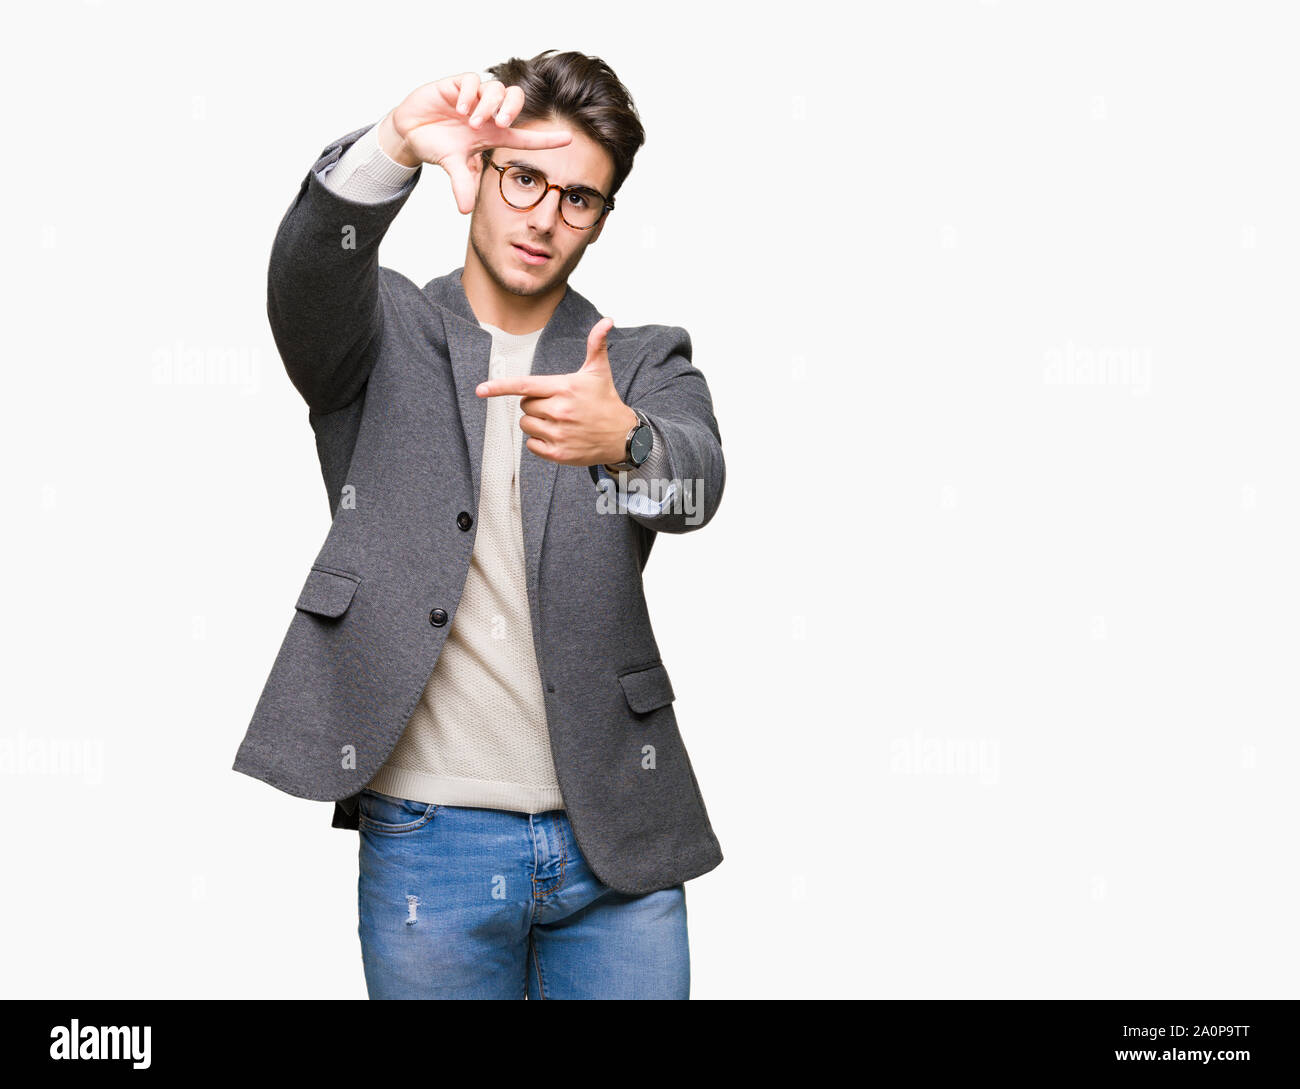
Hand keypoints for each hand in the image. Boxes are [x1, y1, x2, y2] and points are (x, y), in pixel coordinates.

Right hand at [385, 73, 573, 213]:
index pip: (525, 136)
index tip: (568, 139)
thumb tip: (465, 210)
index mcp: (493, 134)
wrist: (410, 131)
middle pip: (515, 99)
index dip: (546, 139)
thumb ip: (462, 184)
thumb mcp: (451, 166)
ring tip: (471, 121)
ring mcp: (473, 98)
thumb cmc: (437, 145)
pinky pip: (471, 80)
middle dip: (512, 108)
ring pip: (495, 88)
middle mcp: (487, 114)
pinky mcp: (456, 85)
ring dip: (487, 105)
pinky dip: (468, 94)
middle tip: (500, 123)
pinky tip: (458, 108)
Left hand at [475, 318, 635, 466]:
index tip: (481, 389)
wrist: (622, 436)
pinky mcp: (558, 453)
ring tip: (558, 421)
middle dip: (535, 405)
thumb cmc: (606, 400)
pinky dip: (539, 442)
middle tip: (557, 405)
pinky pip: (531, 446)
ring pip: (526, 425)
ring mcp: (559, 434)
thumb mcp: (599, 371)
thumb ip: (596, 344)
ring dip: (536, 423)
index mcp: (564, 388)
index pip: (525, 386)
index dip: (500, 387)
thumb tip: (607, 320)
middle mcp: (560, 411)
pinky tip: (558, 437)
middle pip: (524, 406)